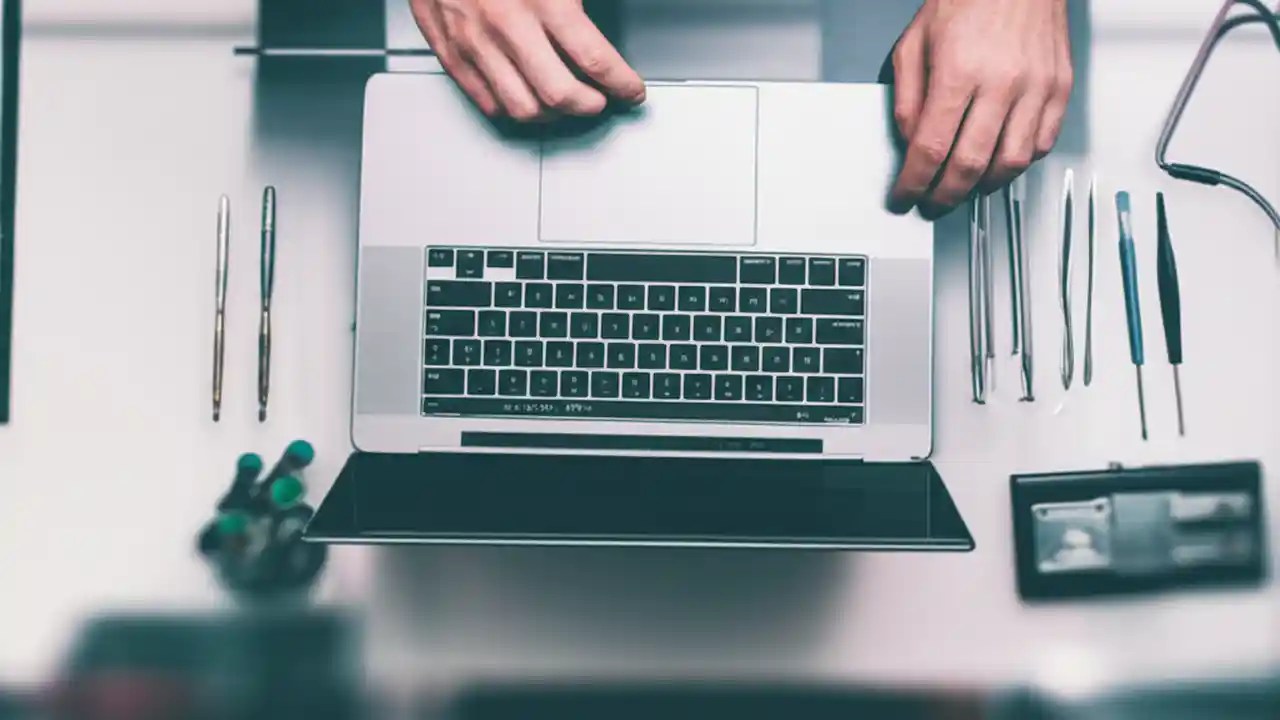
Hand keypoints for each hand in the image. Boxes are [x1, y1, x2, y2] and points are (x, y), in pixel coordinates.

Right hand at [409, 0, 645, 120]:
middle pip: (560, 95)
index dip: (621, 83)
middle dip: (590, 105)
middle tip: (601, 100)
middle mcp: (507, 25)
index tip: (631, 90)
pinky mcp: (450, 51)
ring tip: (565, 103)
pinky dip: (513, 107)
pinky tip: (527, 96)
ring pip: (522, 108)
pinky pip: (486, 101)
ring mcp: (474, 43)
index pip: (595, 60)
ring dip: (553, 114)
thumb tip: (606, 22)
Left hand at [889, 0, 1072, 217]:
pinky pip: (1041, 144)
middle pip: (970, 165)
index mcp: (959, 71)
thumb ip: (907, 99)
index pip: (931, 148)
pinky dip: (1018, 164)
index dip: (914, 182)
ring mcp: (1036, 87)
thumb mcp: (914, 44)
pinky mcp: (1060, 88)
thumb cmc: (966, 0)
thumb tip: (909, 144)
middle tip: (932, 203)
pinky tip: (998, 162)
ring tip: (964, 188)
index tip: (905, 196)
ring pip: (1010, 164)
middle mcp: (1001, 82)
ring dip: (982, 187)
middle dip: (945, 196)